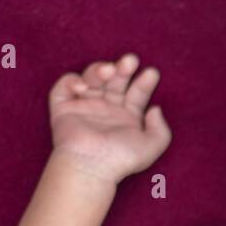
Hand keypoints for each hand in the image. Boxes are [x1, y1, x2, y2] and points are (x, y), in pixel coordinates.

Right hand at [48, 53, 171, 181]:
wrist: (91, 165)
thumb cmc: (120, 159)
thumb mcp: (152, 146)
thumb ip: (161, 129)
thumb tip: (155, 109)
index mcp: (126, 118)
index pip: (137, 93)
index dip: (144, 82)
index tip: (151, 73)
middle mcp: (106, 110)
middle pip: (115, 81)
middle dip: (123, 68)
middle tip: (130, 61)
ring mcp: (85, 107)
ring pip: (92, 78)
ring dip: (100, 69)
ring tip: (109, 71)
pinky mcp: (64, 108)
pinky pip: (65, 86)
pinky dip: (72, 80)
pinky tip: (84, 87)